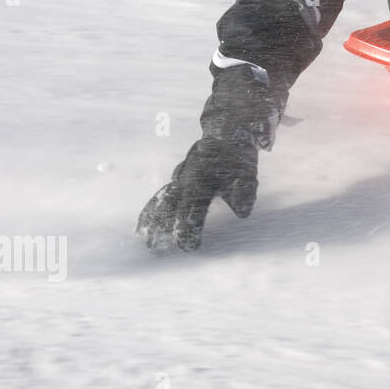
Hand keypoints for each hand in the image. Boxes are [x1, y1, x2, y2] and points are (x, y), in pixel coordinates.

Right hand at [137, 137, 257, 250]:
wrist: (226, 137)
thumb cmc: (238, 162)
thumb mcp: (248, 177)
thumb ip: (244, 195)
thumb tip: (242, 213)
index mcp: (203, 183)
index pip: (193, 211)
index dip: (190, 229)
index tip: (189, 248)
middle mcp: (186, 182)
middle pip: (170, 208)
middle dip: (163, 230)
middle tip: (156, 251)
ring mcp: (179, 180)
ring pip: (160, 202)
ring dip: (152, 222)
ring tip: (144, 242)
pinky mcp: (176, 181)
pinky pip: (159, 197)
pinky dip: (149, 211)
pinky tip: (141, 226)